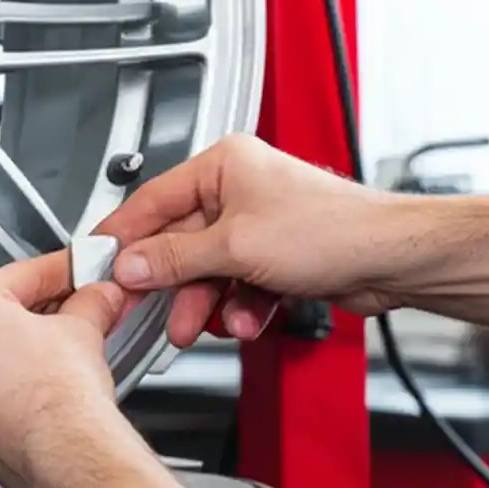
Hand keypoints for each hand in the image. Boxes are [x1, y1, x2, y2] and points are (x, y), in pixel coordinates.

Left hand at [0, 252, 174, 487]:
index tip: (79, 271)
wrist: (63, 450)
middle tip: (81, 306)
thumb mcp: (83, 326)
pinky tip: (48, 383)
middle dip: (45, 309)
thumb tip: (99, 296)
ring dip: (28, 346)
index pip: (19, 276)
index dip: (59, 271)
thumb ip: (90, 301)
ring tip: (69, 346)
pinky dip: (15, 382)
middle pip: (0, 314)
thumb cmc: (57, 393)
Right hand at [97, 134, 416, 347]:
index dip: (124, 235)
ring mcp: (258, 224)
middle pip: (180, 241)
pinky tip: (246, 317)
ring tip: (200, 323)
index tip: (99, 262)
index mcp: (223, 165)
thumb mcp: (235, 246)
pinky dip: (238, 305)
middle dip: (172, 282)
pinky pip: (237, 284)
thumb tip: (132, 264)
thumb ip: (175, 258)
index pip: (153, 199)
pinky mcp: (275, 256)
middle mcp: (239, 189)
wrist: (390, 259)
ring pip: (208, 270)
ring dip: (206, 301)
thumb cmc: (332, 229)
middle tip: (149, 308)